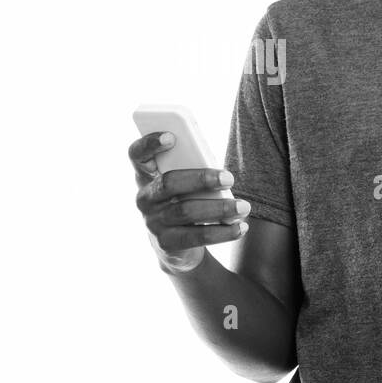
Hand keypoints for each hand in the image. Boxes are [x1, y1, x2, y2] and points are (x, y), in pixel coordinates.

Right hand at [129, 132, 251, 272]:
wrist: (177, 245)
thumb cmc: (185, 200)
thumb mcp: (184, 183)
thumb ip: (191, 171)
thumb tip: (219, 172)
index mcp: (146, 175)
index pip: (137, 155)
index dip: (149, 143)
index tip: (171, 137)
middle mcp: (144, 198)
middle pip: (169, 183)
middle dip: (201, 179)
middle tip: (229, 177)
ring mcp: (153, 223)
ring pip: (186, 211)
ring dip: (219, 208)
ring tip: (244, 207)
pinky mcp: (166, 244)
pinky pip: (196, 237)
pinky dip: (222, 232)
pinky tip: (240, 227)